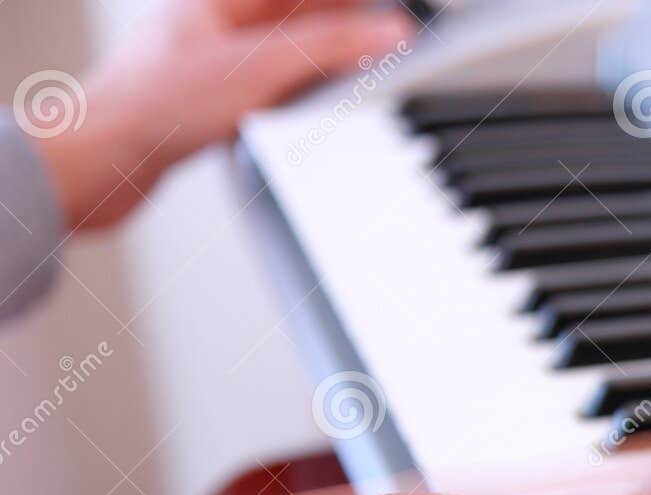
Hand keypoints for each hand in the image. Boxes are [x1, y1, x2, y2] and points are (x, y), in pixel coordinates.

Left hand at [31, 0, 411, 229]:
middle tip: (379, 54)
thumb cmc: (156, 107)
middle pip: (293, 21)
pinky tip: (299, 122)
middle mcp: (212, 26)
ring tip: (348, 88)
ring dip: (315, 74)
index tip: (389, 22)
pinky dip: (288, 106)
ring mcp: (206, 66)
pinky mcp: (202, 107)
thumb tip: (385, 30)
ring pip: (279, 61)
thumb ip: (329, 45)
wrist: (101, 161)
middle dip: (338, 36)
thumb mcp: (261, 68)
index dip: (349, 6)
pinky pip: (261, 96)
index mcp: (222, 0)